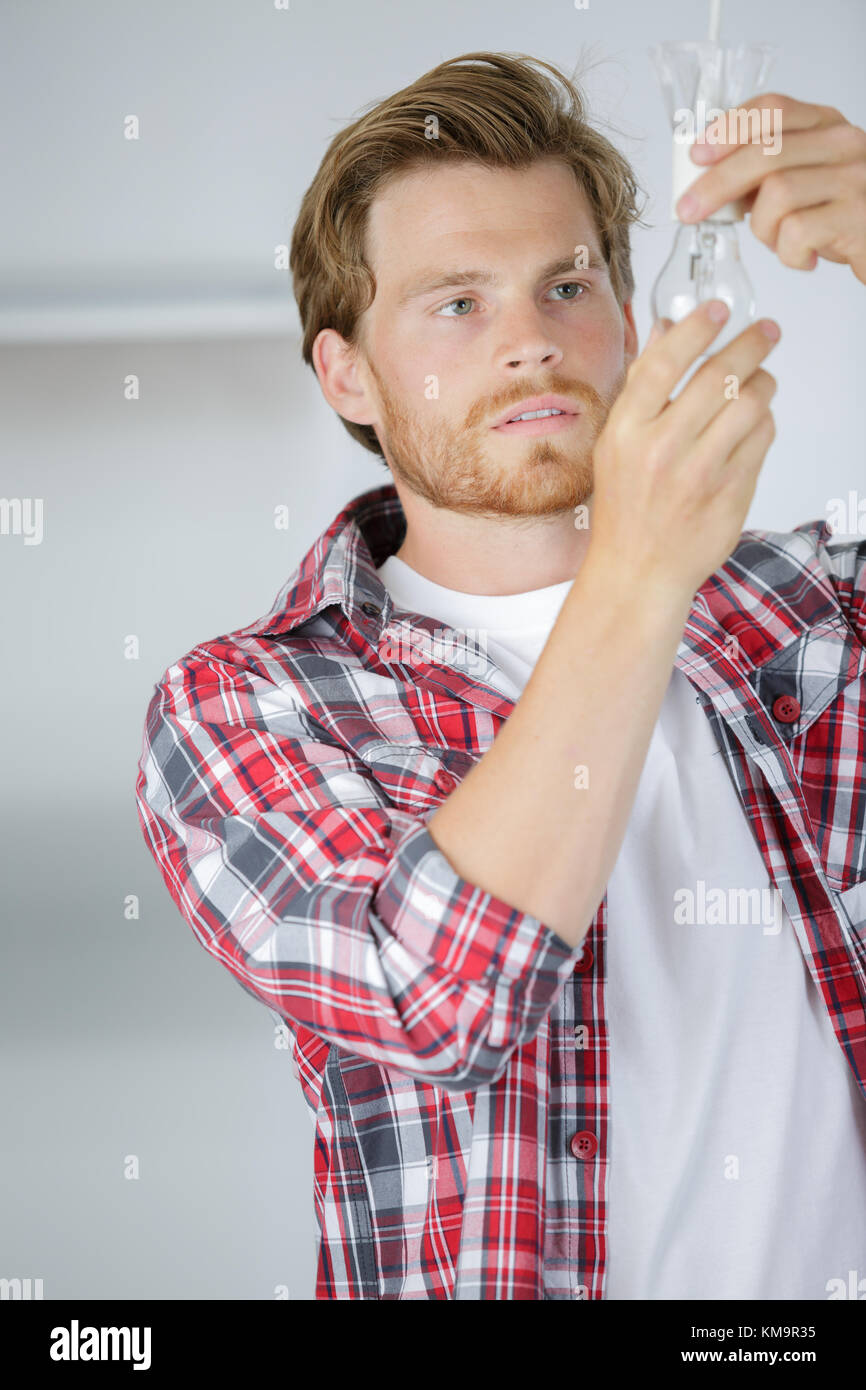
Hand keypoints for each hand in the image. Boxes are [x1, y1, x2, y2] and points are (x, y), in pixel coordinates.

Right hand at [590, 302, 779, 600]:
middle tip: (766, 331)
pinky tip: (755, 421)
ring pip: (750, 404)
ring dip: (763, 382)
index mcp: (626, 432)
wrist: (638, 570)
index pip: (664, 362)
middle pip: (719, 376)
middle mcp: (662, 449)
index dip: (697, 328)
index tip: (719, 308)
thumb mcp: (615, 446)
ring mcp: (700, 473)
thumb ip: (640, 387)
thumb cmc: (624, 509)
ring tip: (761, 379)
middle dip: (750, 344)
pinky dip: (764, 421)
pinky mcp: (732, 492)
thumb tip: (665, 330)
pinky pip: (762, 438)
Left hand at [675, 94, 865, 284]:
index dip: (729, 129)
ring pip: (777, 193)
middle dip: (717, 185)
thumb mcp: (805, 182)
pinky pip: (797, 232)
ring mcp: (854, 176)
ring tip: (778, 241)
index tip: (696, 155)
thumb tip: (705, 179)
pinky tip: (803, 257)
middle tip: (689, 211)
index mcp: (825, 125)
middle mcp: (843, 142)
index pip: (772, 109)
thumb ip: (765, 172)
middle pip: (765, 153)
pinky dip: (788, 253)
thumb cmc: (840, 216)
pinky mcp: (859, 215)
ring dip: (762, 228)